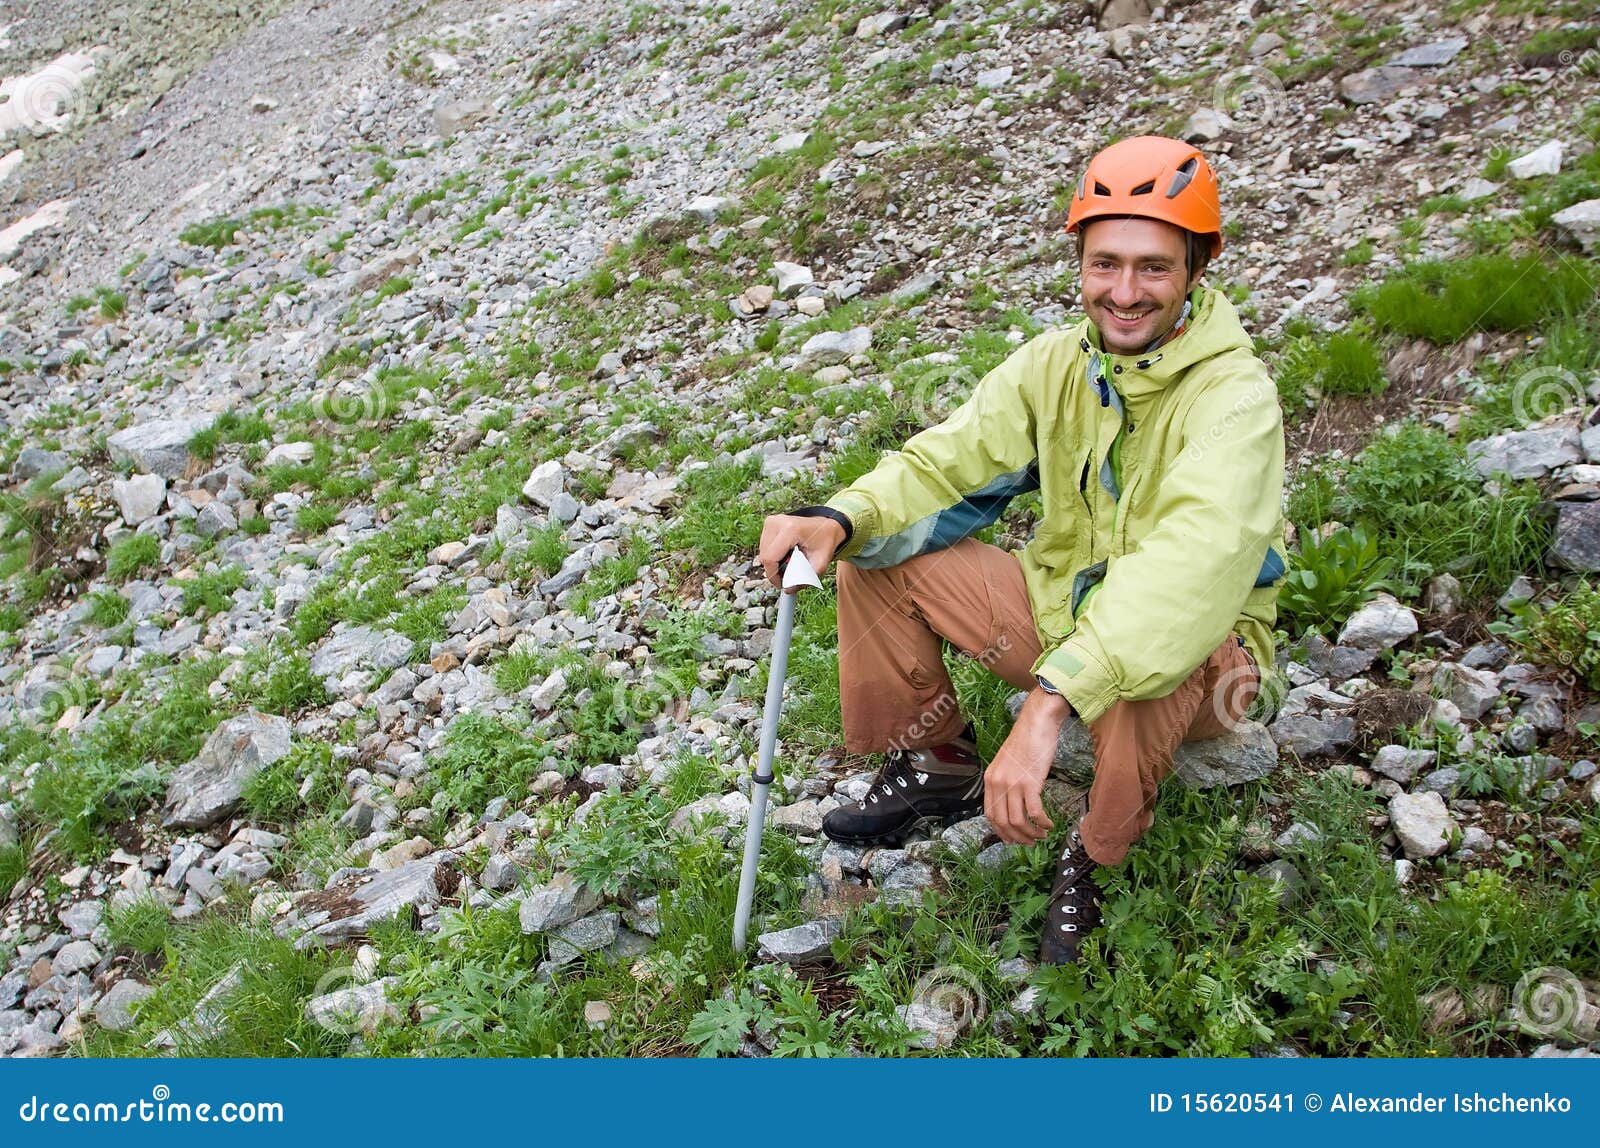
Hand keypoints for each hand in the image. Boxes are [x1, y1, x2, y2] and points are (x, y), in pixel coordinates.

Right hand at [757, 513, 845, 592]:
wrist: (826, 526)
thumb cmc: (825, 542)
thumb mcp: (820, 563)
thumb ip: (805, 579)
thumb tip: (788, 589)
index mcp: (790, 529)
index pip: (770, 558)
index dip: (773, 575)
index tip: (781, 584)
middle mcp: (778, 522)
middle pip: (765, 556)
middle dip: (775, 569)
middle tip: (790, 573)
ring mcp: (772, 521)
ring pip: (763, 552)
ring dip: (774, 562)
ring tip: (791, 561)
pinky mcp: (769, 523)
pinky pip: (765, 546)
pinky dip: (773, 555)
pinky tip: (786, 554)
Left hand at [985, 688, 1071, 843]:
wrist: (1037, 723)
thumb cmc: (1026, 741)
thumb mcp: (1007, 763)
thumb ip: (1005, 781)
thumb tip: (1012, 803)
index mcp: (990, 779)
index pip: (989, 814)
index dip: (1001, 831)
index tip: (1012, 838)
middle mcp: (998, 783)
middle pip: (1002, 822)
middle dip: (1017, 837)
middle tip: (1030, 841)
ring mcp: (1013, 783)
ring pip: (1017, 821)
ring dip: (1031, 833)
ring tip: (1042, 834)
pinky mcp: (1030, 782)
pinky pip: (1035, 812)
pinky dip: (1043, 823)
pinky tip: (1049, 824)